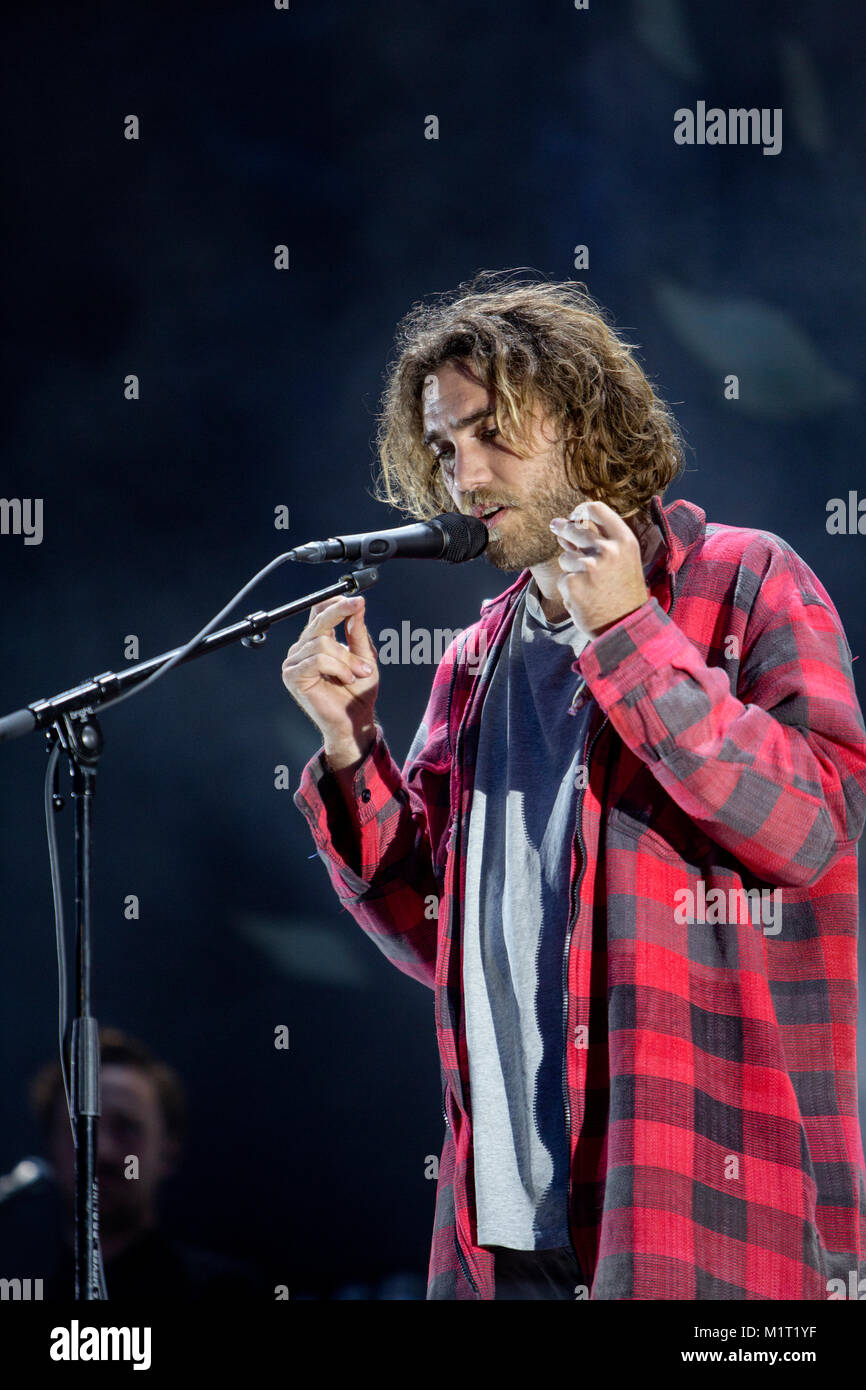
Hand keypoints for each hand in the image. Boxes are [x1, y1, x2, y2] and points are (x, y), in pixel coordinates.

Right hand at [281, 595, 378, 765]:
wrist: (354, 719)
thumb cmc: (358, 691)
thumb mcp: (363, 655)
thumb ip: (357, 630)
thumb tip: (356, 604)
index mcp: (317, 640)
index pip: (319, 611)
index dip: (335, 602)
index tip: (356, 599)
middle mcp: (302, 648)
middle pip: (319, 620)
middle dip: (342, 615)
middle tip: (358, 607)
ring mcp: (294, 661)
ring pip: (321, 643)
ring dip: (347, 659)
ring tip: (360, 674)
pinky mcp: (292, 676)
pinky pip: (317, 660)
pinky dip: (337, 668)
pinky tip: (346, 679)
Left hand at [550, 500, 648, 637]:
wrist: (626, 627)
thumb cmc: (624, 592)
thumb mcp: (623, 560)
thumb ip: (600, 541)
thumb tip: (563, 524)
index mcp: (624, 540)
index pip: (596, 509)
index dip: (580, 510)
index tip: (573, 516)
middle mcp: (608, 550)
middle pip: (574, 529)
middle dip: (563, 530)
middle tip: (557, 529)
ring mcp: (589, 567)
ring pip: (565, 557)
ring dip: (571, 569)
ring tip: (590, 585)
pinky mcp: (574, 584)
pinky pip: (563, 579)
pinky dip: (570, 589)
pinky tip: (585, 598)